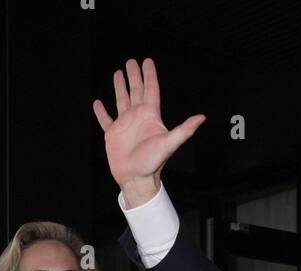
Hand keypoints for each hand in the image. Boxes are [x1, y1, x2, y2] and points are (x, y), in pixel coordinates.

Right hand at [92, 57, 204, 205]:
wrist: (136, 179)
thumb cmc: (153, 163)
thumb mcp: (170, 143)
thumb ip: (184, 129)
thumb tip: (202, 118)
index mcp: (150, 116)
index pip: (150, 89)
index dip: (149, 75)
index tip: (147, 61)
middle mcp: (137, 117)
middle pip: (136, 90)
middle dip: (134, 76)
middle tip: (131, 61)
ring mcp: (124, 125)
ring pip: (121, 100)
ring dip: (119, 87)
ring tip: (118, 73)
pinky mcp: (113, 134)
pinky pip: (106, 120)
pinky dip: (101, 112)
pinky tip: (98, 103)